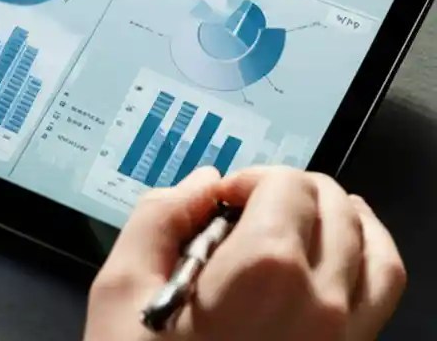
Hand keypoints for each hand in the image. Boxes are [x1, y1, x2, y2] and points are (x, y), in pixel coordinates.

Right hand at [84, 166, 405, 340]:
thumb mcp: (120, 289)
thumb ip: (158, 218)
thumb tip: (199, 185)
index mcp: (263, 272)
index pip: (286, 185)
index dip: (249, 178)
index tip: (220, 200)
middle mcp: (320, 300)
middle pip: (332, 205)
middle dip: (288, 190)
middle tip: (248, 207)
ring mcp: (344, 335)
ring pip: (374, 245)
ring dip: (339, 216)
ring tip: (301, 215)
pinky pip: (385, 292)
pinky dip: (370, 257)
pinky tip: (337, 254)